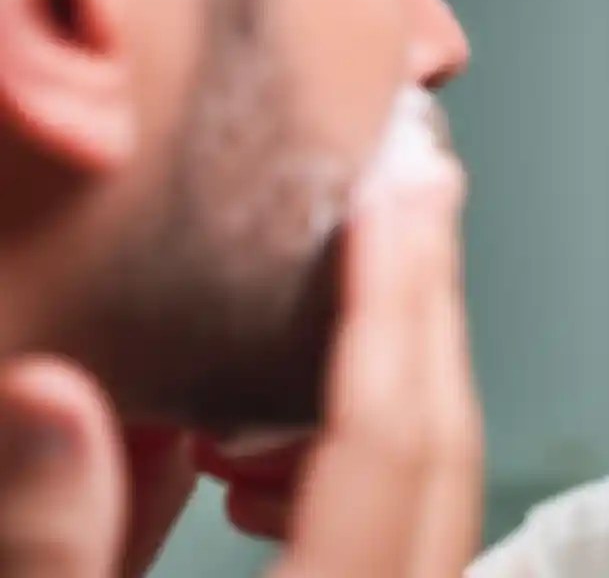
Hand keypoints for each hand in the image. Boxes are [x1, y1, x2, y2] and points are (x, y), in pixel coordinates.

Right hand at [0, 154, 480, 576]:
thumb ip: (52, 544)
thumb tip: (48, 398)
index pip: (384, 434)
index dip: (387, 302)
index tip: (386, 198)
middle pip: (440, 434)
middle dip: (428, 298)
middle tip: (422, 186)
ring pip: (441, 466)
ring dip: (410, 359)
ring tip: (376, 266)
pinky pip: (416, 510)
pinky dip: (379, 438)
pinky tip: (298, 425)